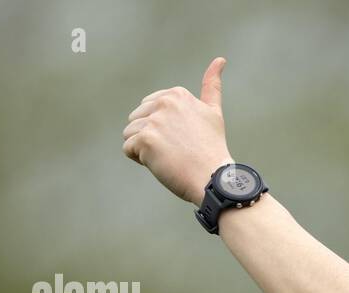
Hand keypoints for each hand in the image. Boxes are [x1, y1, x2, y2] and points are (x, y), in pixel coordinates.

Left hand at [122, 57, 233, 205]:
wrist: (214, 178)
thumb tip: (220, 59)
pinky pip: (128, 149)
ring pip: (130, 134)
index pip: (149, 109)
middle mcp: (164, 102)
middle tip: (177, 150)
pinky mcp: (145, 139)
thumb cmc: (213, 149)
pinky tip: (162, 163)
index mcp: (177, 94)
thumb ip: (212, 86)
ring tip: (169, 157)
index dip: (163, 128)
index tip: (183, 139)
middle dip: (151, 137)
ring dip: (144, 149)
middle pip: (137, 119)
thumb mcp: (213, 112)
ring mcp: (154, 120)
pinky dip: (141, 160)